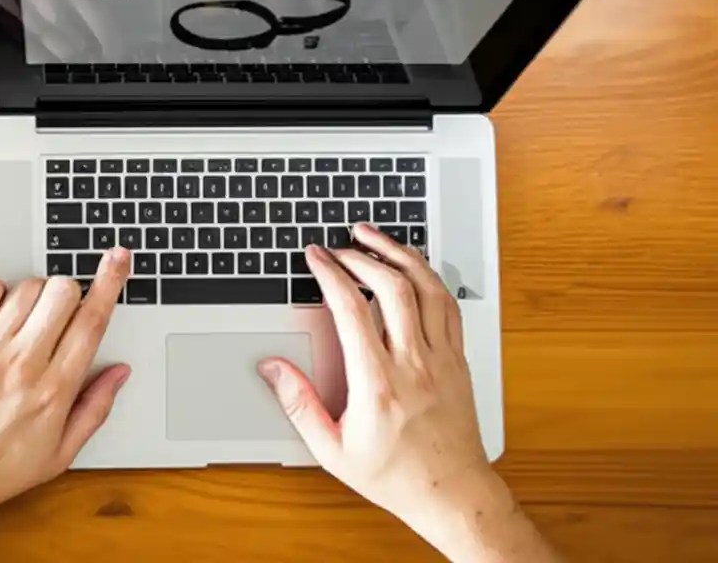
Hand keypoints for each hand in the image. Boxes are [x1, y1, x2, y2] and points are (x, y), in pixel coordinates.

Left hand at [0, 248, 131, 562]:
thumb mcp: (58, 455)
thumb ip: (95, 408)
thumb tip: (120, 371)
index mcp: (53, 392)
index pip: (92, 320)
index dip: (111, 282)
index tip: (118, 259)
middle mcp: (20, 366)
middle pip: (62, 292)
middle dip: (70, 293)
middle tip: (60, 313)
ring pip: (25, 288)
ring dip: (34, 296)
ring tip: (23, 325)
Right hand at [258, 224, 558, 561]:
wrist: (451, 493)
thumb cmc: (394, 475)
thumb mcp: (332, 449)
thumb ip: (298, 403)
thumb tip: (273, 368)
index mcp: (377, 383)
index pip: (351, 308)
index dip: (330, 272)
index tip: (316, 256)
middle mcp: (413, 363)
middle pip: (392, 287)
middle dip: (362, 254)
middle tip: (340, 244)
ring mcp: (441, 358)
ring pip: (427, 288)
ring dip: (400, 255)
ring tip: (376, 238)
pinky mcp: (458, 360)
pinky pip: (447, 305)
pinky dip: (428, 277)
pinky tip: (414, 267)